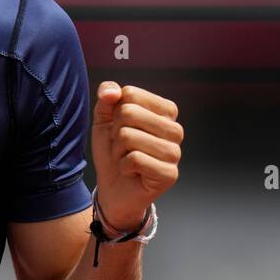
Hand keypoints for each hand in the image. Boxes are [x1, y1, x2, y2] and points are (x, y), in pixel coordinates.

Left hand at [90, 82, 182, 231]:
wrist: (112, 188)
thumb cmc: (113, 151)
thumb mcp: (104, 121)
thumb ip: (106, 99)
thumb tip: (112, 91)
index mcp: (165, 111)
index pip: (130, 94)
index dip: (114, 112)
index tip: (119, 128)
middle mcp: (175, 129)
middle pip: (128, 112)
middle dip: (114, 132)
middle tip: (121, 147)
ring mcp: (175, 152)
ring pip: (129, 136)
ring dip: (118, 151)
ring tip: (126, 159)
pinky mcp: (170, 174)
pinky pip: (135, 159)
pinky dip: (123, 166)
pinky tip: (131, 172)